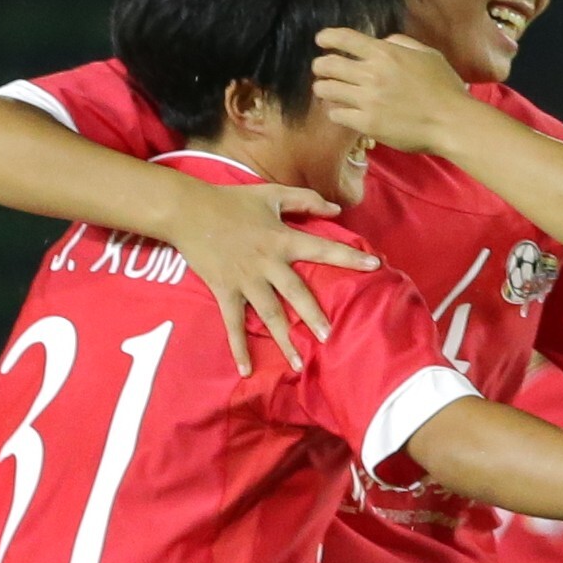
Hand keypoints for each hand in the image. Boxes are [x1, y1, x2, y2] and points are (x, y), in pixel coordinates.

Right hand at [161, 177, 378, 376]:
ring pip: (269, 314)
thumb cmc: (232, 200)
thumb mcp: (272, 193)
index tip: (375, 266)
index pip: (322, 249)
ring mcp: (246, 280)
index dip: (349, 257)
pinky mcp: (225, 291)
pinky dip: (239, 348)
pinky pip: (233, 324)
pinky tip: (246, 370)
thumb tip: (337, 210)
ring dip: (283, 340)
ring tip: (299, 364)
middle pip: (296, 293)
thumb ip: (306, 200)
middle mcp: (267, 263)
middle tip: (329, 337)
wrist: (188, 210)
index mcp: (282, 239)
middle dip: (313, 316)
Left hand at [310, 28, 482, 155]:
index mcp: (385, 53)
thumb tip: (383, 41)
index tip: (320, 40)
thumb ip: (402, 43)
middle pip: (329, 64)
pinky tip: (340, 112)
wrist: (451, 122)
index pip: (345, 39)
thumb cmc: (445, 87)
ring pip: (327, 89)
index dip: (327, 37)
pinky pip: (337, 114)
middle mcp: (371, 73)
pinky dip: (335, 112)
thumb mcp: (427, 54)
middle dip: (320, 65)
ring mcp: (367, 100)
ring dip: (323, 88)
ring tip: (325, 90)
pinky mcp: (366, 123)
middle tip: (320, 69)